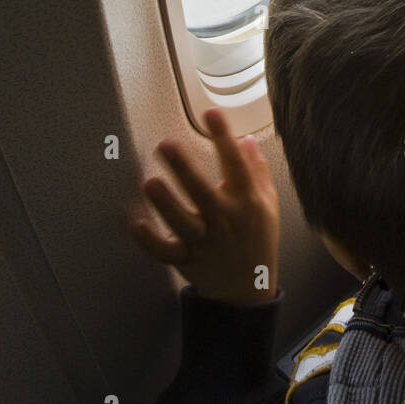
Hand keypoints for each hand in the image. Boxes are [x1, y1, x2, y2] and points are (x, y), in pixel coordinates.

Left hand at [129, 108, 280, 306]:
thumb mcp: (268, 204)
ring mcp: (206, 242)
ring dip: (166, 203)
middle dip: (185, 169)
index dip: (224, 138)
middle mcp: (226, 221)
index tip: (211, 112)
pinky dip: (150, 241)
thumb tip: (246, 138)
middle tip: (166, 144)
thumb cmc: (258, 239)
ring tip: (150, 183)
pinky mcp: (187, 260)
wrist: (248, 290)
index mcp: (248, 203)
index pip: (237, 165)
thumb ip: (258, 171)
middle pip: (204, 193)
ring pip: (183, 223)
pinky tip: (136, 223)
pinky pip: (166, 252)